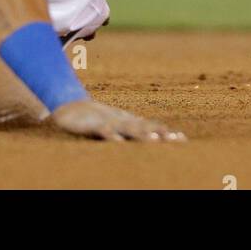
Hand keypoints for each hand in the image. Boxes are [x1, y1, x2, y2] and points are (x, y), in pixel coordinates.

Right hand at [51, 98, 184, 141]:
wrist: (68, 107)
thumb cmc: (96, 120)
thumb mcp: (117, 126)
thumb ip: (136, 129)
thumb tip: (159, 137)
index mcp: (128, 122)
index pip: (150, 126)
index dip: (165, 133)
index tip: (182, 139)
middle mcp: (121, 122)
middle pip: (144, 128)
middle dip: (159, 134)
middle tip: (175, 140)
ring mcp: (108, 122)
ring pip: (127, 128)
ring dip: (141, 134)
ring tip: (154, 141)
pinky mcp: (92, 126)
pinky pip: (103, 131)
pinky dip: (111, 136)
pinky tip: (119, 142)